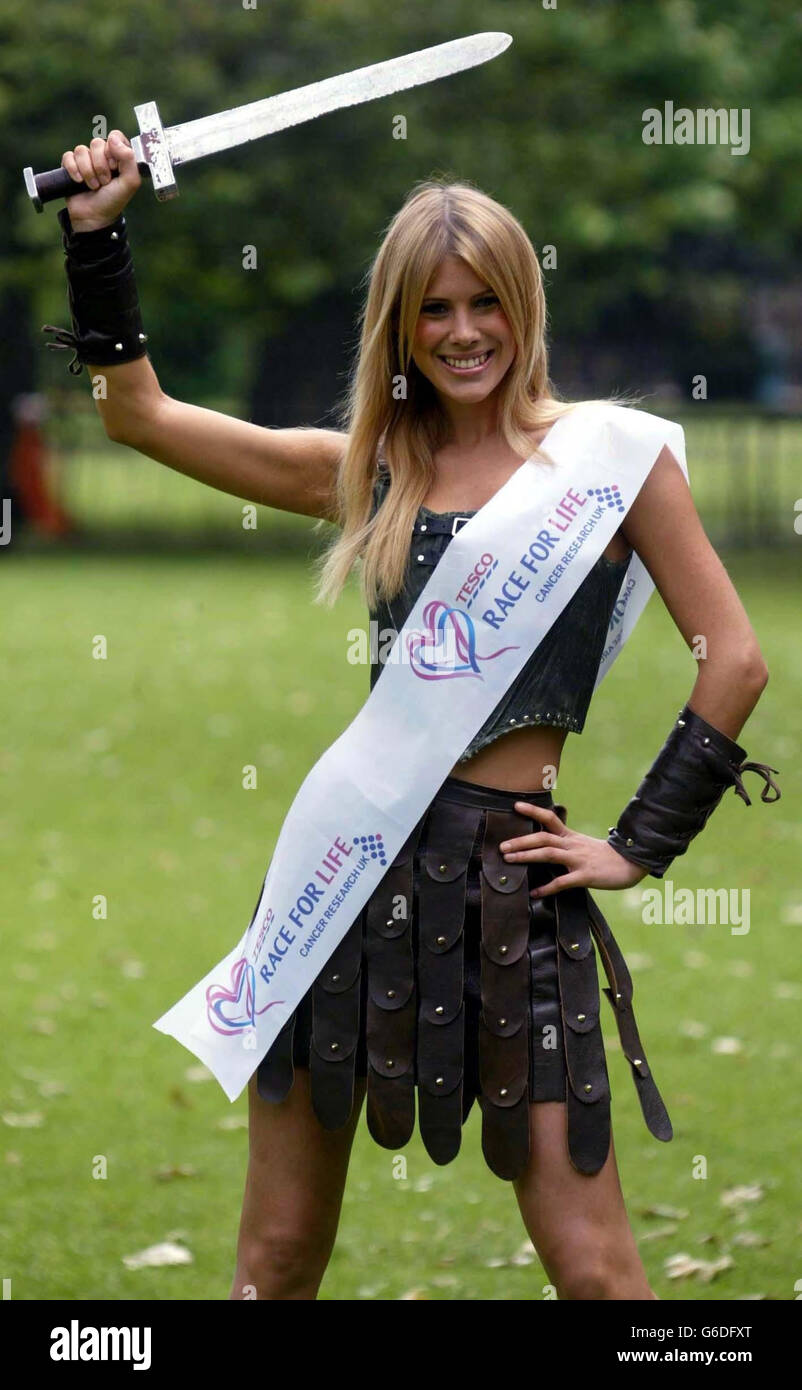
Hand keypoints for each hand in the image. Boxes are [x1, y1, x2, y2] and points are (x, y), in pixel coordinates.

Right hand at [60, 131, 141, 229]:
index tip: (114, 167)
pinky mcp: (71, 165)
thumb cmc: (113, 200)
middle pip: (97, 143)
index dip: (113, 150)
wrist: (93, 217)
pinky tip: (79, 182)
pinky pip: (68, 156)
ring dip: (88, 171)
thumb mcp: (130, 182)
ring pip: (82, 150)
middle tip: (105, 182)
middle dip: (100, 165)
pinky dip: (74, 170)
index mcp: (118, 156)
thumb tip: (113, 138)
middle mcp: (102, 155)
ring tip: (93, 186)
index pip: (115, 136)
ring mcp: (86, 160)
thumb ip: (129, 159)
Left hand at [500, 801, 649, 898]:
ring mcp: (578, 860)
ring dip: (527, 856)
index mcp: (571, 837)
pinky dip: (547, 887)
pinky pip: (563, 882)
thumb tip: (544, 846)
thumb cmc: (604, 857)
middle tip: (501, 847)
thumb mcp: (583, 845)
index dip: (532, 812)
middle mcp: (572, 845)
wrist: (631, 863)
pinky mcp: (585, 876)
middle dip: (521, 841)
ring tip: (510, 861)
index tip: (515, 806)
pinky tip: (535, 892)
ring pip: (549, 854)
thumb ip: (565, 844)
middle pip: (543, 838)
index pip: (549, 818)